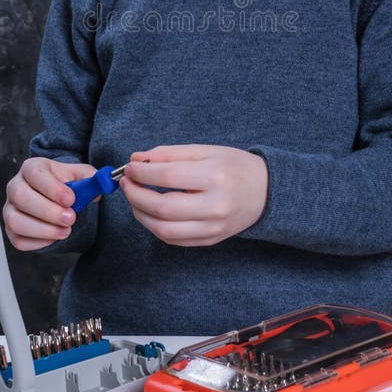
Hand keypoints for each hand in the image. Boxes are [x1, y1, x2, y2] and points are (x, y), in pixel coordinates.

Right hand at [3, 156, 95, 250]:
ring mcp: (10, 209)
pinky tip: (54, 236)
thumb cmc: (65, 184)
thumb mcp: (79, 175)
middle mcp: (16, 186)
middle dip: (48, 211)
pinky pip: (18, 240)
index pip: (35, 174)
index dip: (52, 187)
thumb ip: (91, 177)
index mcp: (32, 168)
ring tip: (65, 231)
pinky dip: (38, 242)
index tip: (71, 199)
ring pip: (16, 221)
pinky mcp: (11, 230)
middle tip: (70, 218)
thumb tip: (100, 185)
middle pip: (21, 197)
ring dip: (43, 229)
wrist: (56, 197)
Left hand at [119, 144, 268, 246]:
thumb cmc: (234, 167)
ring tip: (135, 198)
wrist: (266, 192)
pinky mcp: (210, 241)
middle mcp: (215, 205)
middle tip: (126, 183)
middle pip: (162, 206)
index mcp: (215, 176)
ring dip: (140, 214)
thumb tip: (137, 159)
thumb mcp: (205, 150)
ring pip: (164, 229)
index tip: (130, 167)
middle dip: (135, 195)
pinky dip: (154, 227)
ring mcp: (213, 228)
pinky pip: (173, 239)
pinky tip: (150, 212)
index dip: (142, 173)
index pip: (167, 177)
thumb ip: (169, 154)